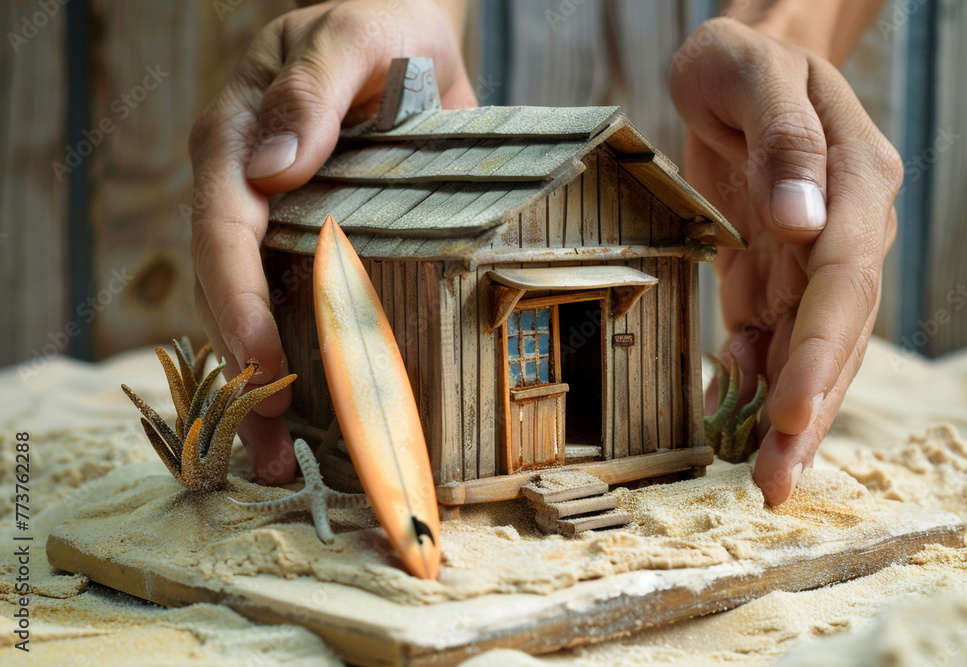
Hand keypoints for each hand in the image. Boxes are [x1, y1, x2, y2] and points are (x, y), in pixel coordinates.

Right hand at [188, 0, 474, 483]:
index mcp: (236, 146)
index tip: (258, 362)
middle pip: (226, 292)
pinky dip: (304, 366)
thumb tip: (277, 169)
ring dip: (266, 389)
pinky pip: (294, 311)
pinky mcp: (310, 245)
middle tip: (269, 449)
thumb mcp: (351, 39)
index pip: (223, 233)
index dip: (236, 300)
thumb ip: (313, 92)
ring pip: (253, 315)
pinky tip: (321, 417)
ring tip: (284, 461)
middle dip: (245, 373)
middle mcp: (244, 196)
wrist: (402, 41)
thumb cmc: (376, 31)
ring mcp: (273, 226)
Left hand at [670, 18, 901, 503]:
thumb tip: (804, 222)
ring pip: (806, 347)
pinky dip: (750, 376)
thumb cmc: (745, 58)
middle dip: (806, 410)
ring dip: (784, 415)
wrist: (739, 61)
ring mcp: (811, 255)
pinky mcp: (773, 267)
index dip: (819, 351)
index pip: (846, 281)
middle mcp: (846, 230)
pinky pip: (767, 331)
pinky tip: (729, 414)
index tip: (788, 412)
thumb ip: (785, 141)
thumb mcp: (752, 72)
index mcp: (857, 183)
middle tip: (776, 481)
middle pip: (835, 333)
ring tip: (762, 478)